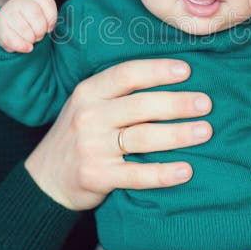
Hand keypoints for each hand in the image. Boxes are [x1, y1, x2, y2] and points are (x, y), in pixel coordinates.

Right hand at [0, 0, 57, 52]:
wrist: (4, 22)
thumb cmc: (29, 20)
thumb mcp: (42, 15)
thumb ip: (50, 18)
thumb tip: (49, 28)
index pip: (47, 2)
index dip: (52, 19)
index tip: (49, 29)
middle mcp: (20, 2)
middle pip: (36, 16)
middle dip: (40, 31)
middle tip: (38, 36)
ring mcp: (8, 13)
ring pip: (24, 29)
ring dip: (31, 39)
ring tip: (30, 39)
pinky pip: (12, 39)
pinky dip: (22, 46)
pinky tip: (27, 48)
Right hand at [24, 59, 212, 210]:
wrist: (44, 178)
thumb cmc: (79, 135)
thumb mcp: (88, 104)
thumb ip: (119, 93)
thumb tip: (172, 76)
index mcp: (89, 92)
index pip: (127, 74)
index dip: (158, 70)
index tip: (187, 71)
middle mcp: (88, 116)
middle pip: (140, 105)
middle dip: (177, 103)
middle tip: (206, 104)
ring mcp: (91, 147)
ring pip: (143, 138)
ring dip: (178, 134)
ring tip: (205, 132)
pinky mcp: (97, 176)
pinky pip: (136, 174)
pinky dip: (163, 173)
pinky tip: (186, 170)